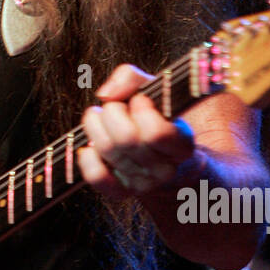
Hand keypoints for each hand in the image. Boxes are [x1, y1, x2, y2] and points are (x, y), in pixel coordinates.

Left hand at [78, 64, 203, 198]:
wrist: (165, 159)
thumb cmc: (158, 117)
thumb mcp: (155, 91)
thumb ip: (132, 78)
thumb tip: (106, 94)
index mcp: (182, 145)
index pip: (157, 133)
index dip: (141, 109)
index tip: (140, 99)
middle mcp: (165, 170)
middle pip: (126, 139)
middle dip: (113, 112)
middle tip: (115, 106)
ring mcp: (143, 184)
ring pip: (107, 151)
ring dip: (95, 126)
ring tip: (100, 117)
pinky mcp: (122, 192)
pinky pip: (97, 177)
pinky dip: (87, 158)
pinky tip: (90, 146)